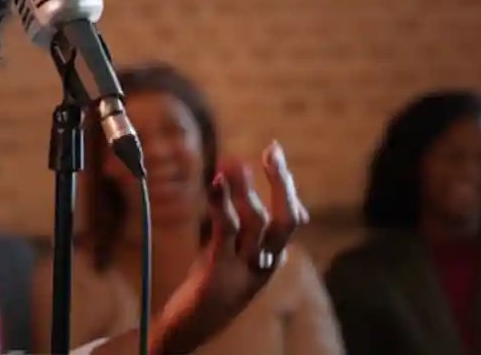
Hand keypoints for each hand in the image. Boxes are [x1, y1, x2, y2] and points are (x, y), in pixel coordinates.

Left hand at [96, 142, 308, 354]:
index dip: (287, 188)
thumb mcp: (233, 258)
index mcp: (269, 259)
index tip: (272, 153)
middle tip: (272, 150)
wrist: (189, 330)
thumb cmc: (210, 290)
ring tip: (232, 161)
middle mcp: (264, 264)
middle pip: (286, 221)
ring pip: (256, 225)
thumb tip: (241, 190)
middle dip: (282, 184)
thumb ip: (244, 232)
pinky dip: (222, 206)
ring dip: (244, 190)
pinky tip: (214, 184)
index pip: (291, 220)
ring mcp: (244, 271)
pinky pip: (225, 234)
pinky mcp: (220, 275)